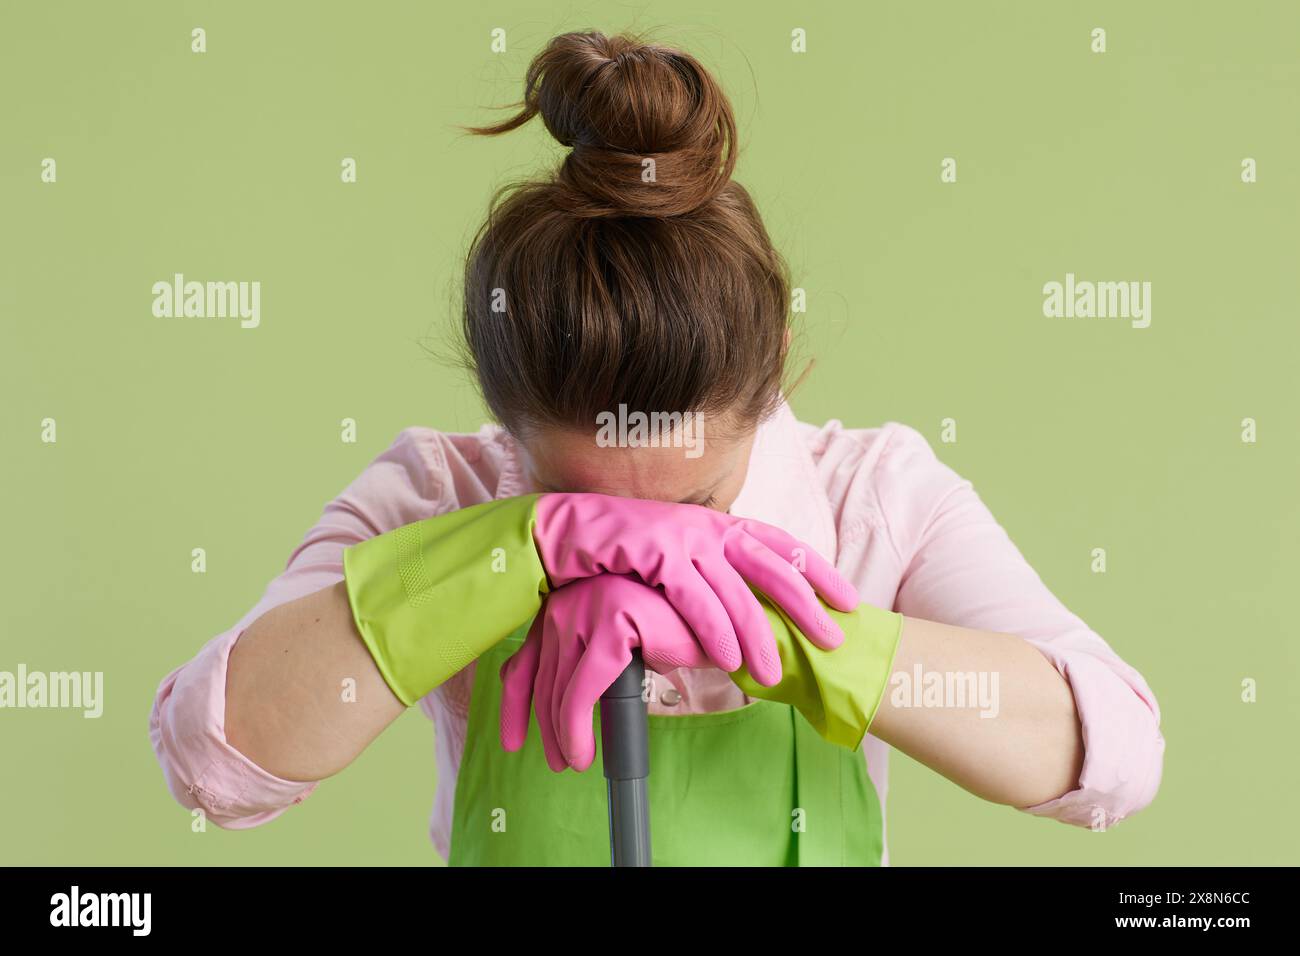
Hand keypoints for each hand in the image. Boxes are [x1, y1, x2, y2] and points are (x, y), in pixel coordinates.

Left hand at [499, 573, 712, 771]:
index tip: (513, 742)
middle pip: (541, 680)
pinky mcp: (608, 622)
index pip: (524, 662)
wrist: (718, 615)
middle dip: (546, 728)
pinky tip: (584, 754)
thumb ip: (583, 662)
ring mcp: (585, 608)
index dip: (514, 707)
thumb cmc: (671, 631)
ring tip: (575, 763)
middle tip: (559, 762)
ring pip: (558, 690)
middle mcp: (567, 602)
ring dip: (563, 736)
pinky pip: (580, 692)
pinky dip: (576, 731)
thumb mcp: (617, 648)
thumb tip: (554, 708)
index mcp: (564, 606)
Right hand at [533, 494, 856, 685]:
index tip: (849, 600)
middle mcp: (708, 526)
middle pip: (772, 566)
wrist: (563, 529)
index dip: (817, 572)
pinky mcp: (655, 550)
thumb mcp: (675, 563)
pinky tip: (727, 659)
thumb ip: (708, 583)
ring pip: (734, 590)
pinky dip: (713, 629)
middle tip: (833, 639)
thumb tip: (738, 623)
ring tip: (773, 674)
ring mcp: (683, 535)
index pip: (780, 546)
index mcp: (719, 527)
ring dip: (757, 635)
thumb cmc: (621, 553)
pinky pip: (694, 596)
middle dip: (806, 604)